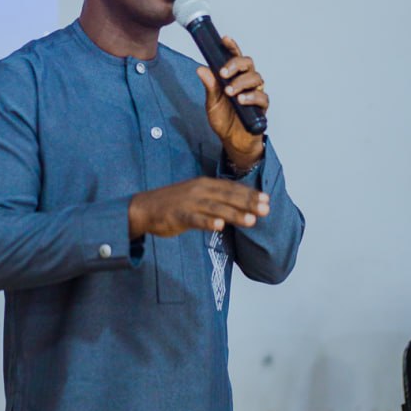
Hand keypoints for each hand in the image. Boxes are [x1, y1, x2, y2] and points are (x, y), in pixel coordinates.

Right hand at [128, 176, 269, 239]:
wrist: (144, 208)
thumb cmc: (173, 204)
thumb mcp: (196, 197)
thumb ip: (216, 201)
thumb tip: (238, 208)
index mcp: (205, 184)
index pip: (231, 188)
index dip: (249, 193)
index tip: (266, 199)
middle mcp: (199, 190)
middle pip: (228, 196)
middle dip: (248, 202)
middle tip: (266, 209)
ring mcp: (189, 202)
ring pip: (216, 208)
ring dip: (234, 214)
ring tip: (251, 220)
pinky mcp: (179, 215)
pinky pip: (196, 219)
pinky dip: (208, 222)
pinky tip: (219, 226)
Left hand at [197, 37, 267, 170]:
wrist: (232, 140)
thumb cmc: (224, 119)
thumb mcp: (212, 103)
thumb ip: (210, 86)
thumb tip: (201, 69)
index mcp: (234, 77)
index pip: (235, 57)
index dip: (232, 47)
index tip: (225, 39)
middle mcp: (246, 81)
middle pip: (248, 63)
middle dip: (236, 64)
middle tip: (223, 74)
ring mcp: (255, 92)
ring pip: (256, 77)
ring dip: (241, 82)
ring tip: (230, 92)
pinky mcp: (262, 107)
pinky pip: (262, 96)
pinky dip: (252, 96)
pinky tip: (241, 100)